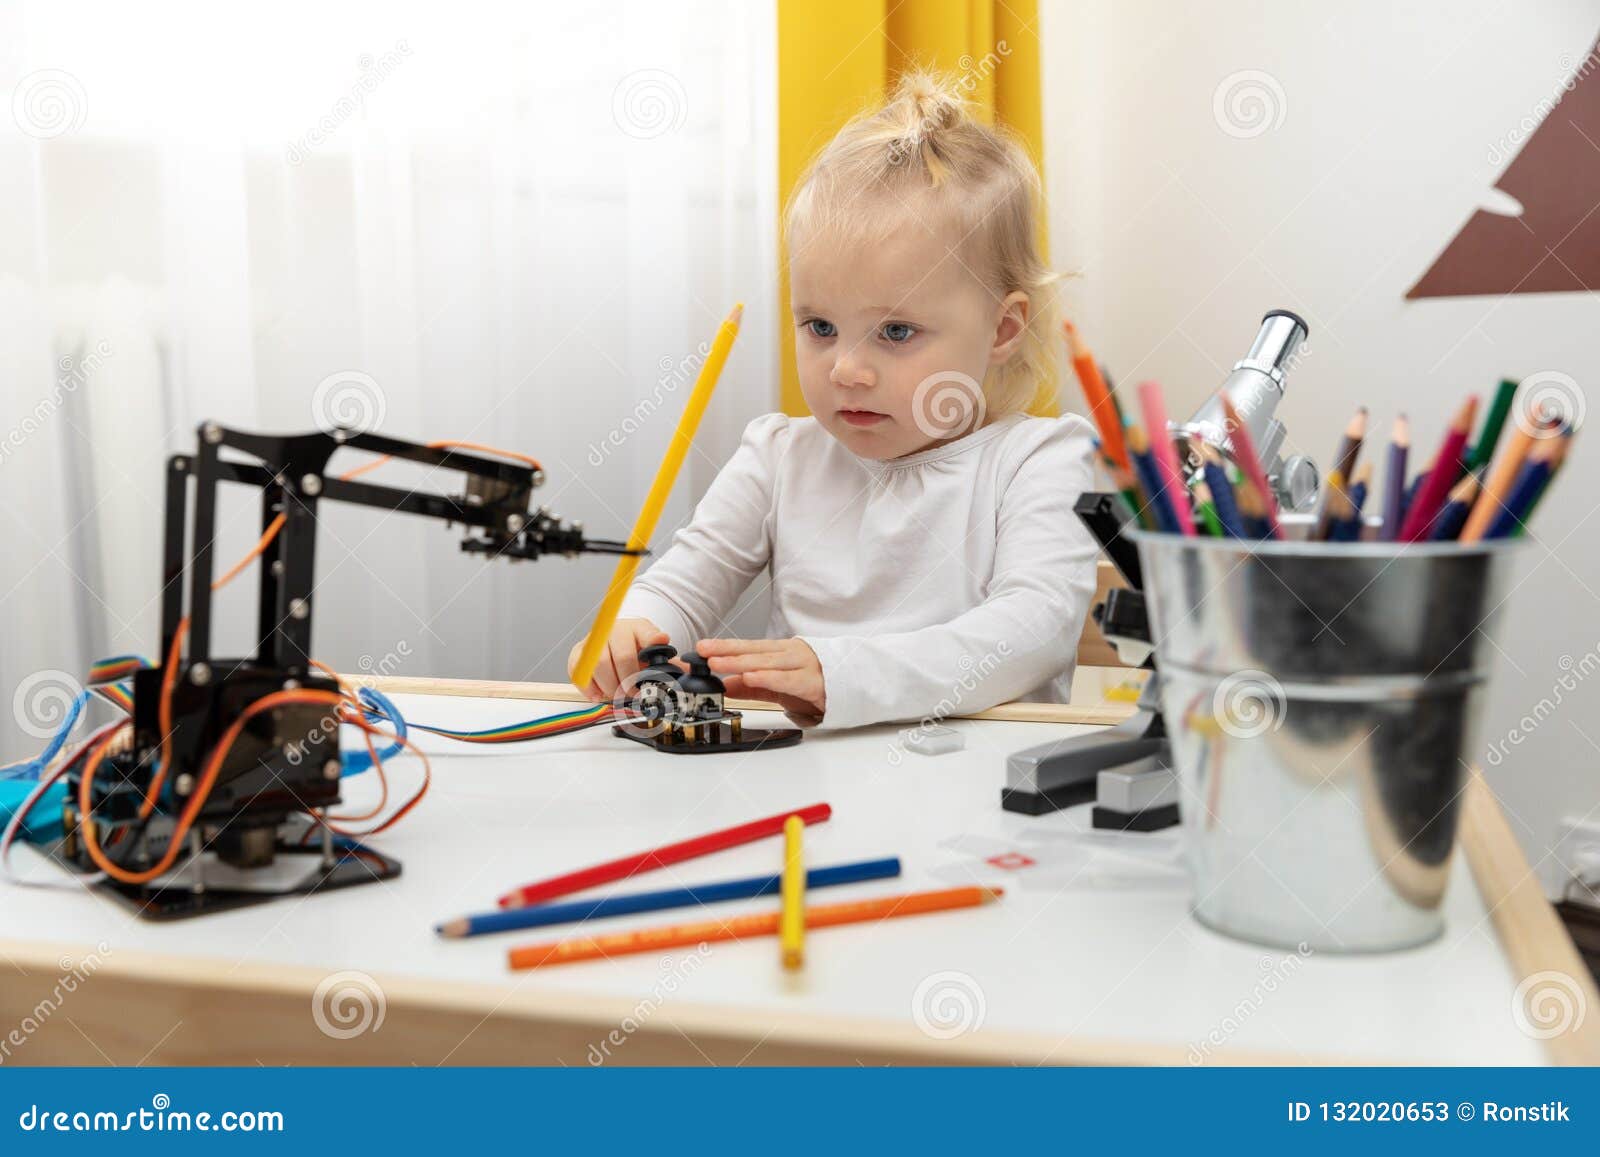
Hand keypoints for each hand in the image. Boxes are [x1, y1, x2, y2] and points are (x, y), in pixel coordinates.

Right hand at [568, 618, 669, 701]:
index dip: (653, 640)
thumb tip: (686, 671)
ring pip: (599, 665)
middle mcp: (615, 629)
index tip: (661, 643)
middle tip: (635, 695)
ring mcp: (595, 639)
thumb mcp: (655, 652)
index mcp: (638, 628)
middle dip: (630, 682)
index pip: (647, 632)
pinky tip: (600, 695)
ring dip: (610, 686)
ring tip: (619, 696)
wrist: (616, 641)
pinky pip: (579, 671)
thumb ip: (669, 662)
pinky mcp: (579, 652)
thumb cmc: (637, 650)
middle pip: (622, 656)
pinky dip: (589, 687)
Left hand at [695, 636, 825, 720]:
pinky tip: (750, 676)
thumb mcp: (779, 686)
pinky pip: (787, 680)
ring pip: (767, 663)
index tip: (701, 648)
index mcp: (782, 652)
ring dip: (740, 663)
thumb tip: (725, 686)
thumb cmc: (816, 684)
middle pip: (754, 651)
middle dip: (726, 652)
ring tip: (718, 663)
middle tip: (703, 652)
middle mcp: (791, 654)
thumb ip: (753, 687)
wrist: (856, 687)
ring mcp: (803, 666)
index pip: (748, 646)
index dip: (724, 647)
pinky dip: (768, 678)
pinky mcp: (813, 684)